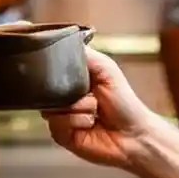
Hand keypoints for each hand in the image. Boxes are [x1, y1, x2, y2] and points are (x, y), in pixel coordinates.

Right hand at [41, 48, 158, 168]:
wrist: (133, 134)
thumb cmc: (123, 101)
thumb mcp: (106, 67)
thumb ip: (84, 54)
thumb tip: (63, 42)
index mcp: (71, 79)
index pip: (50, 69)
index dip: (55, 69)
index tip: (70, 72)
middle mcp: (62, 97)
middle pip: (45, 88)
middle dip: (70, 89)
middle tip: (90, 93)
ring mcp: (60, 116)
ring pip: (50, 106)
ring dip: (78, 107)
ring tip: (94, 110)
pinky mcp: (60, 135)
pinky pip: (56, 123)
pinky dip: (77, 121)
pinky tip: (90, 123)